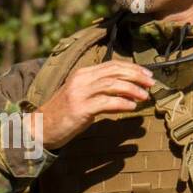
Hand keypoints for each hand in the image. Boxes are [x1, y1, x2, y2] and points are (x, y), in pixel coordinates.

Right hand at [34, 61, 155, 149]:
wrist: (40, 127)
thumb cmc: (64, 114)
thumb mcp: (83, 98)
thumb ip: (102, 94)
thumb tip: (127, 95)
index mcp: (82, 74)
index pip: (112, 65)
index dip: (132, 68)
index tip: (147, 74)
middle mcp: (81, 80)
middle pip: (114, 71)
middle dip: (136, 75)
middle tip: (151, 83)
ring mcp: (80, 93)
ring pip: (112, 84)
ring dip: (132, 89)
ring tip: (145, 96)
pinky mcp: (80, 109)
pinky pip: (106, 102)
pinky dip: (122, 103)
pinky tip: (132, 106)